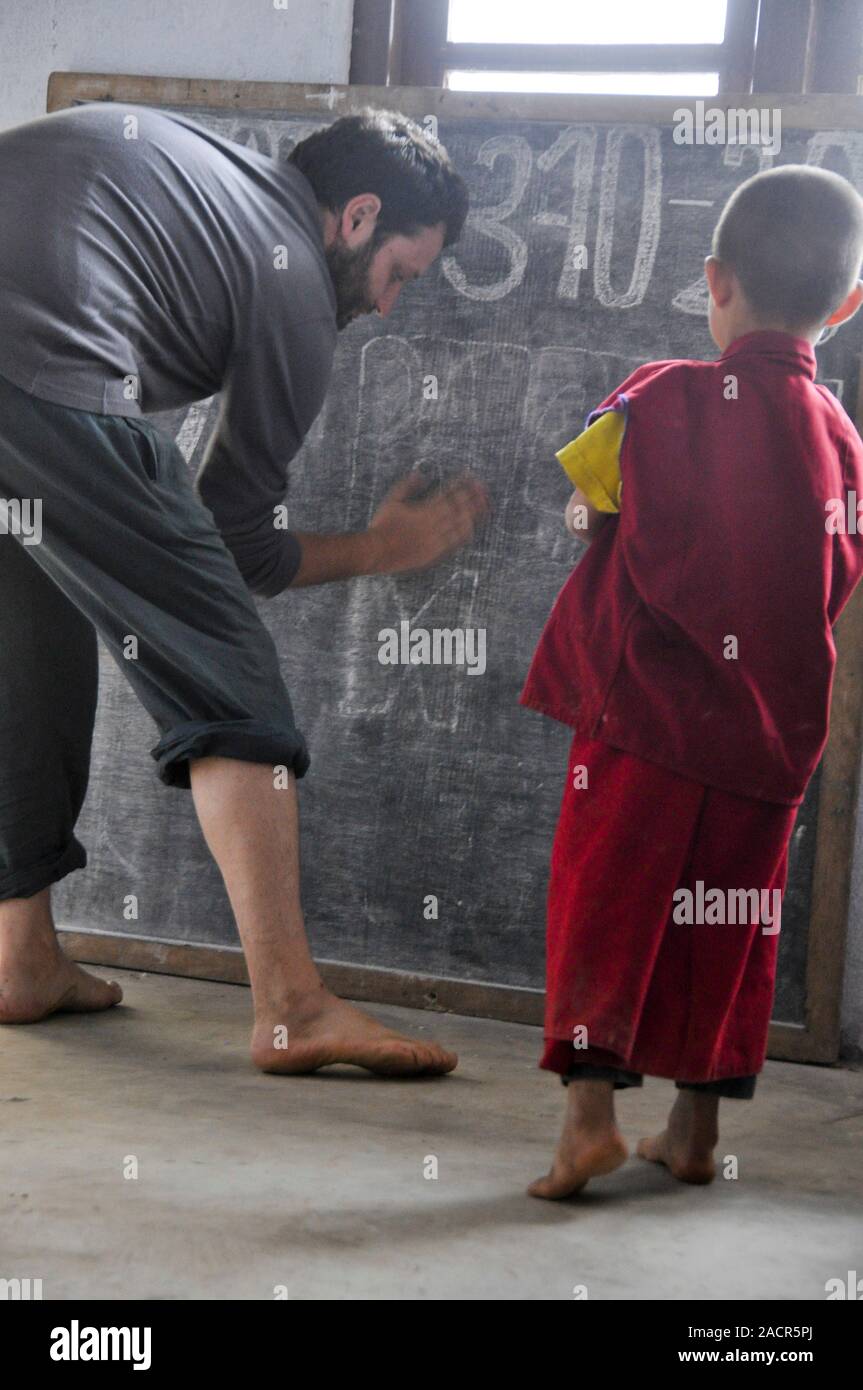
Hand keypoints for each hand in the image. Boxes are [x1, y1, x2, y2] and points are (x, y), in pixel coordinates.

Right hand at [366, 472, 488, 574]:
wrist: (377, 551)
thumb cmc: (382, 525)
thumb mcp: (392, 500)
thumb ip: (407, 486)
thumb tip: (421, 474)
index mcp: (423, 509)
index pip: (446, 493)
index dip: (460, 484)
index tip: (470, 476)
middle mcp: (432, 523)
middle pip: (458, 507)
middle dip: (472, 496)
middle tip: (484, 488)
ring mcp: (435, 539)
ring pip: (460, 524)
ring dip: (474, 514)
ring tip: (486, 505)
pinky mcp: (435, 552)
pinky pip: (454, 543)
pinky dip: (464, 534)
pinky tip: (473, 528)